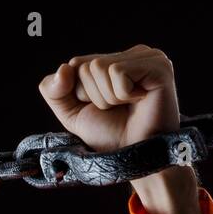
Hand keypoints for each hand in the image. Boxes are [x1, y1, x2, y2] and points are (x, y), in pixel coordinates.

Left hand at [38, 46, 179, 152]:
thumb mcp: (72, 113)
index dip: (80, 94)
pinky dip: (122, 95)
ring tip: (129, 107)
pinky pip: (118, 72)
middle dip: (94, 96)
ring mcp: (148, 57)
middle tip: (118, 110)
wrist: (134, 159)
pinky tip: (140, 101)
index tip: (103, 109)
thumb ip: (54, 91)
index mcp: (115, 60)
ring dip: (108, 98)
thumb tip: (64, 68)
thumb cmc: (109, 136)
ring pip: (99, 67)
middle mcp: (132, 54)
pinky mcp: (158, 66)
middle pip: (85, 66)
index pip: (75, 65)